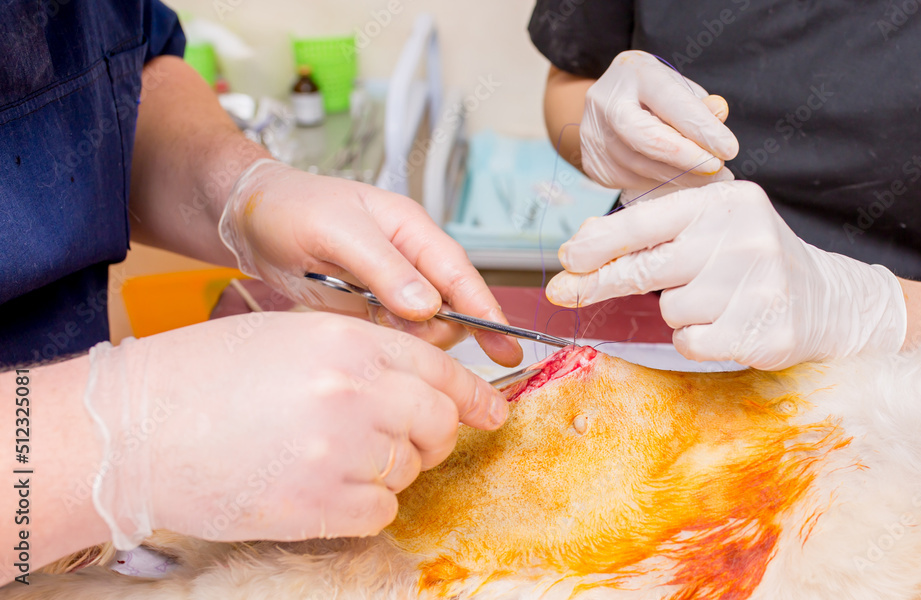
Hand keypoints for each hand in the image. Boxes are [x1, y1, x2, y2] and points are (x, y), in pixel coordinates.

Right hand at [83, 312, 508, 546]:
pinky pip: (381, 511)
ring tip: (329, 457)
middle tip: (409, 442)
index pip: (439, 368)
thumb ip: (360, 355)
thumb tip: (416, 384)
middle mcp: (355, 391)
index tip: (491, 411)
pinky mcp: (321, 505)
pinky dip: (364, 506)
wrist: (134, 428)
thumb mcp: (289, 337)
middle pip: (438, 422)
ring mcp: (341, 450)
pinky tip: (322, 489)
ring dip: (387, 469)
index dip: (472, 393)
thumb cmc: (202, 376)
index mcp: (348, 342)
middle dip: (434, 435)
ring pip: (409, 469)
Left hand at [218, 159, 521, 366]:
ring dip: (409, 339)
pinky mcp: (369, 309)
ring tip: (369, 324)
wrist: (248, 219)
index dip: (485, 311)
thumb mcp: (339, 230)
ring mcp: (390, 287)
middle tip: (399, 332)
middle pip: (450, 308)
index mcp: (412, 230)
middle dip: (439, 330)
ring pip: (424, 328)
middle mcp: (409, 260)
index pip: (459, 275)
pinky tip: (365, 336)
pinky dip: (388, 344)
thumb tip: (429, 305)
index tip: (505, 346)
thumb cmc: (293, 208)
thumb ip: (384, 267)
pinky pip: (394, 336)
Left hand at [546, 181, 906, 369]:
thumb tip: (581, 241)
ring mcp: (759, 285)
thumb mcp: (706, 229)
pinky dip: (695, 339)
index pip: (647, 222)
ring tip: (713, 301)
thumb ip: (648, 230)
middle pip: (647, 267)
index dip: (600, 243)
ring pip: (671, 310)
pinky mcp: (765, 330)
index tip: (566, 259)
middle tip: (563, 292)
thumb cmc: (750, 259)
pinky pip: (693, 342)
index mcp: (725, 202)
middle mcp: (744, 237)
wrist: (826, 300)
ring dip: (678, 313)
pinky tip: (723, 324)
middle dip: (600, 282)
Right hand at [581, 50, 739, 195]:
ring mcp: (592, 133)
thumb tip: (719, 116)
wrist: (607, 104)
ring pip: (639, 165)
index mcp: (634, 71)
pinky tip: (677, 179)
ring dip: (678, 176)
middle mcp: (606, 100)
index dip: (701, 128)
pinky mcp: (590, 160)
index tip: (729, 150)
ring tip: (707, 179)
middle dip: (685, 157)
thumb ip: (698, 106)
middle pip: (644, 137)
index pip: (670, 102)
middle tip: (716, 170)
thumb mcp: (678, 88)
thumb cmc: (653, 94)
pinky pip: (629, 180)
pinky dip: (658, 182)